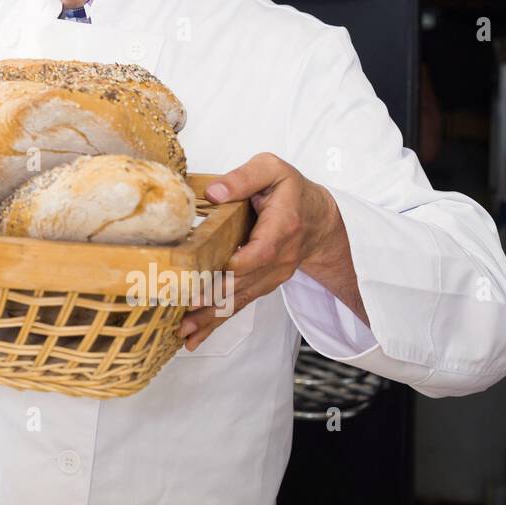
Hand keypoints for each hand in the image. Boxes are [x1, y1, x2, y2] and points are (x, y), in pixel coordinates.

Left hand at [178, 152, 350, 350]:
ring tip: (187, 333)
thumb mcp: (271, 169)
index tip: (215, 278)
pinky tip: (198, 335)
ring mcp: (273, 274)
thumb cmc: (289, 189)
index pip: (262, 251)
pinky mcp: (263, 283)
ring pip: (242, 299)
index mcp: (282, 225)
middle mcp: (280, 256)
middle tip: (186, 314)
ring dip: (213, 317)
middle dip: (216, 299)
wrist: (319, 218)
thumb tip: (214, 191)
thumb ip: (245, 177)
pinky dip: (219, 320)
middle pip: (246, 282)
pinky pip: (241, 303)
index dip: (240, 265)